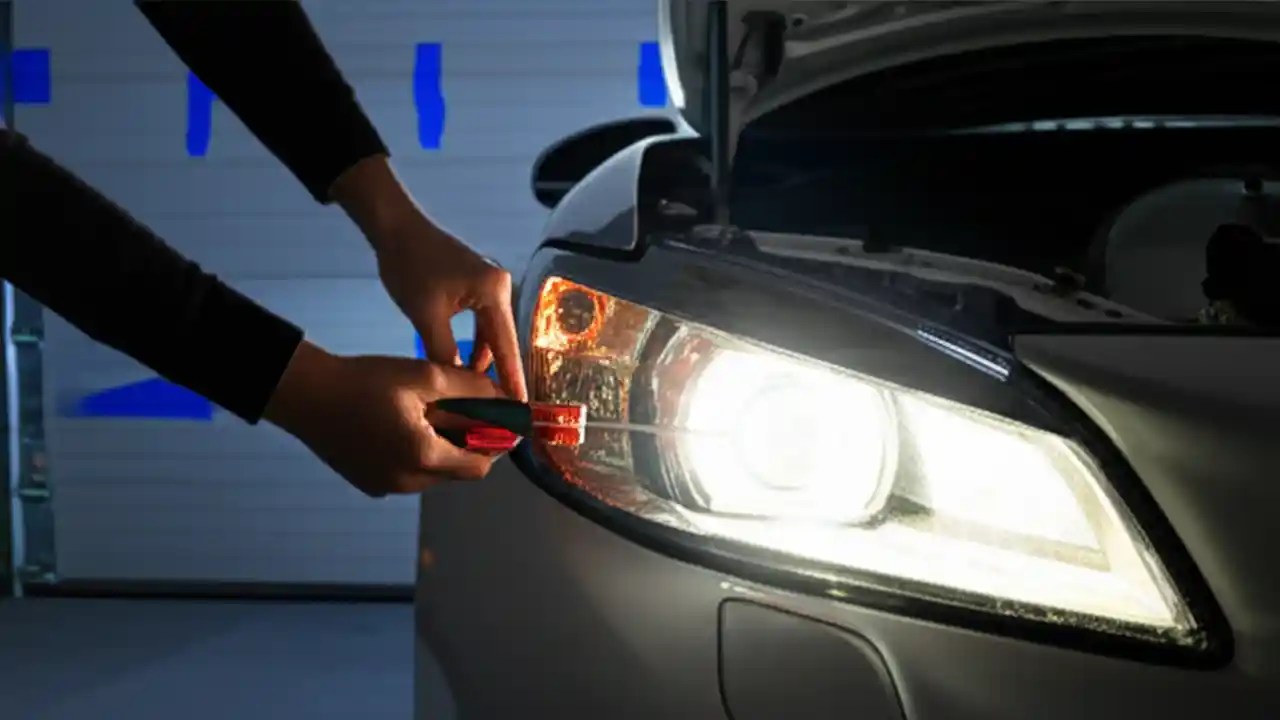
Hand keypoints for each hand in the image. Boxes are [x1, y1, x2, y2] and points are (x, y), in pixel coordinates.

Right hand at [263, 340, 506, 496]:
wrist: (305, 394)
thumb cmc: (365, 380)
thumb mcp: (425, 376)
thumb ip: (471, 388)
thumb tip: (505, 397)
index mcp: (423, 458)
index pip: (480, 465)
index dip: (494, 443)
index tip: (497, 419)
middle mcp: (407, 482)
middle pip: (458, 471)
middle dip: (467, 442)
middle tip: (459, 407)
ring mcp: (386, 487)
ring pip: (434, 472)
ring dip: (441, 447)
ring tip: (423, 411)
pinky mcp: (370, 484)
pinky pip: (409, 473)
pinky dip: (416, 453)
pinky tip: (398, 423)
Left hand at [330, 156, 527, 400]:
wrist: (395, 227)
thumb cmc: (410, 266)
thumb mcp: (426, 315)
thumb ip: (443, 352)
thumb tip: (456, 384)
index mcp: (494, 292)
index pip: (506, 344)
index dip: (512, 377)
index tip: (521, 406)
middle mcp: (500, 288)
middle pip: (502, 339)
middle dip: (498, 372)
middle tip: (499, 406)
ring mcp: (489, 285)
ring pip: (490, 332)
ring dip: (481, 358)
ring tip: (478, 391)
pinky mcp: (476, 285)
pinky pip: (480, 322)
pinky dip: (472, 342)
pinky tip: (461, 362)